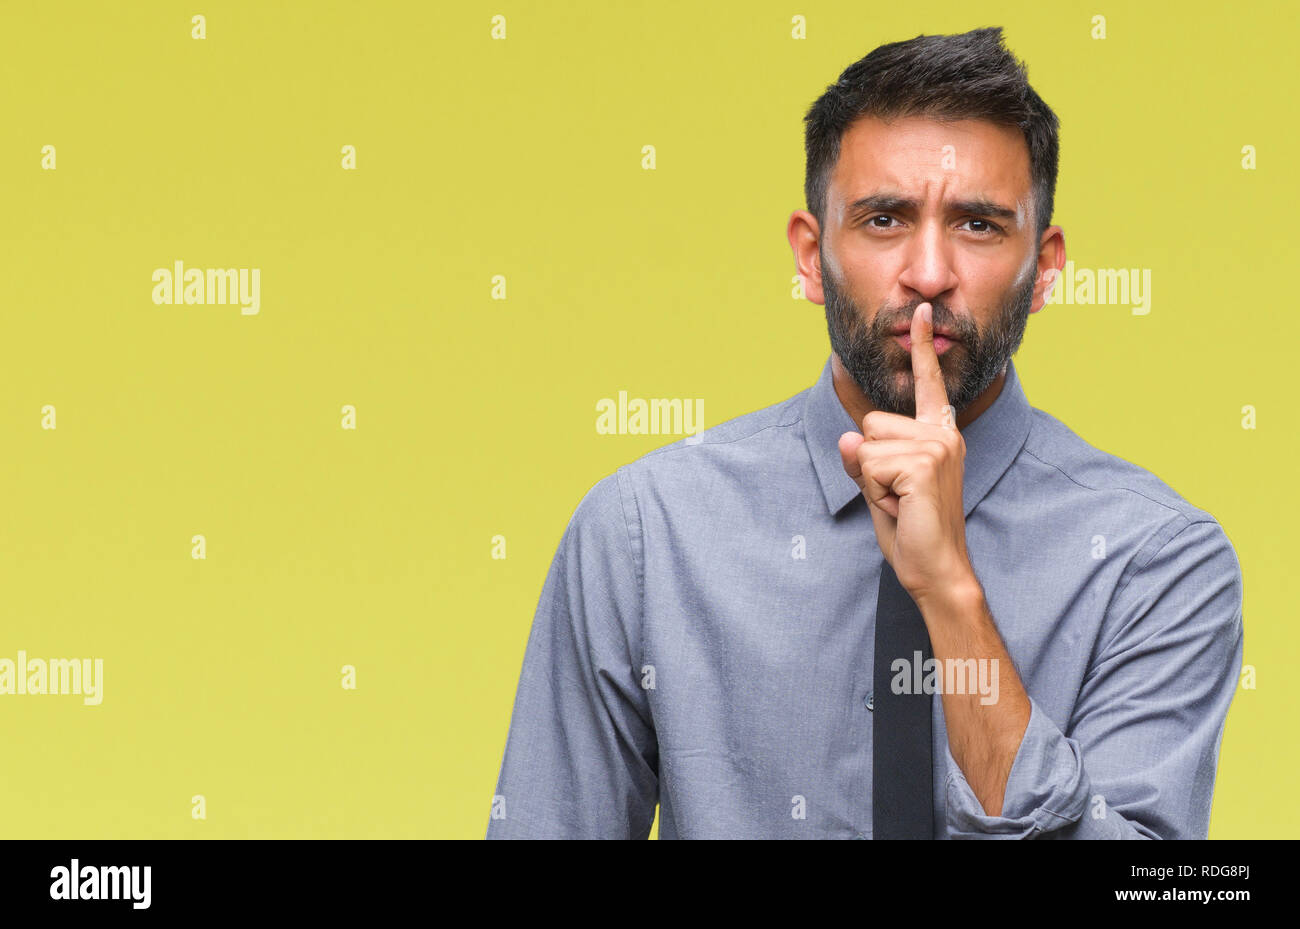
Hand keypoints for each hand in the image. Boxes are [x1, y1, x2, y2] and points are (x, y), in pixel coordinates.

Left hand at [837, 302, 973, 606]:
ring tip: (901, 503)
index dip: (922, 347)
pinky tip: (902, 507)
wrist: (936, 570)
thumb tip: (847, 438)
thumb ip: (862, 459)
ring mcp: (936, 447)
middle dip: (869, 464)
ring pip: (865, 447)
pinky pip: (868, 465)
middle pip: (870, 425)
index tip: (921, 311)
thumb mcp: (879, 487)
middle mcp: (942, 435)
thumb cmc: (912, 529)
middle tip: (898, 496)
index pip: (928, 384)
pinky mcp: (923, 464)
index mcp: (939, 435)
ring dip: (872, 482)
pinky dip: (875, 491)